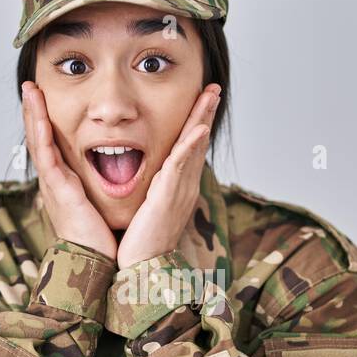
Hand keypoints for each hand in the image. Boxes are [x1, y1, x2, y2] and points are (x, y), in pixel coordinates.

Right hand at [21, 80, 117, 260]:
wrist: (95, 263)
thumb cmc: (100, 237)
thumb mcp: (98, 204)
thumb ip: (100, 187)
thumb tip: (114, 174)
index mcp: (65, 183)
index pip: (53, 145)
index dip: (46, 122)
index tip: (45, 99)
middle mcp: (55, 180)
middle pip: (40, 139)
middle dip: (34, 112)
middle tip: (30, 86)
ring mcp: (54, 183)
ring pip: (38, 141)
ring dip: (32, 113)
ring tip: (29, 89)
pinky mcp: (58, 188)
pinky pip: (46, 154)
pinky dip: (39, 130)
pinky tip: (37, 113)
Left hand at [116, 84, 221, 268]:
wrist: (143, 269)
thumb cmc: (142, 242)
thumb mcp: (149, 207)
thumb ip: (152, 189)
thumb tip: (151, 177)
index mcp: (177, 186)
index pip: (189, 148)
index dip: (197, 123)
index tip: (202, 100)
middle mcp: (184, 186)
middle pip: (198, 142)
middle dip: (206, 113)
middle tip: (214, 87)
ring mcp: (179, 191)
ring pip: (193, 148)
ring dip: (202, 120)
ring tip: (210, 96)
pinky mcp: (168, 198)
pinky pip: (181, 167)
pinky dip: (190, 147)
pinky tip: (198, 130)